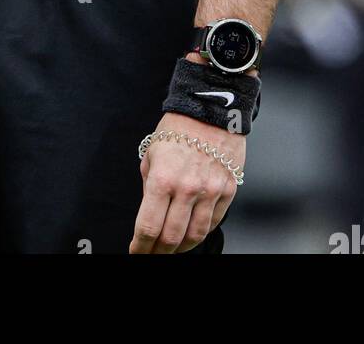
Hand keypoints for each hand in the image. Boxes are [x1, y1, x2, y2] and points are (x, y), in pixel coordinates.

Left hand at [129, 111, 244, 253]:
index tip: (136, 251)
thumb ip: (150, 185)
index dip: (140, 245)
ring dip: (181, 248)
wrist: (210, 110)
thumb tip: (150, 212)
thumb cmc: (178, 128)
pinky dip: (200, 232)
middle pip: (171, 237)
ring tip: (172, 248)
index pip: (148, 226)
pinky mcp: (227, 191)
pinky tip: (191, 232)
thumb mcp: (152, 153)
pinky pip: (213, 222)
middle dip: (158, 251)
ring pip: (195, 236)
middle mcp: (187, 189)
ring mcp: (210, 192)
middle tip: (152, 253)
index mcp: (162, 179)